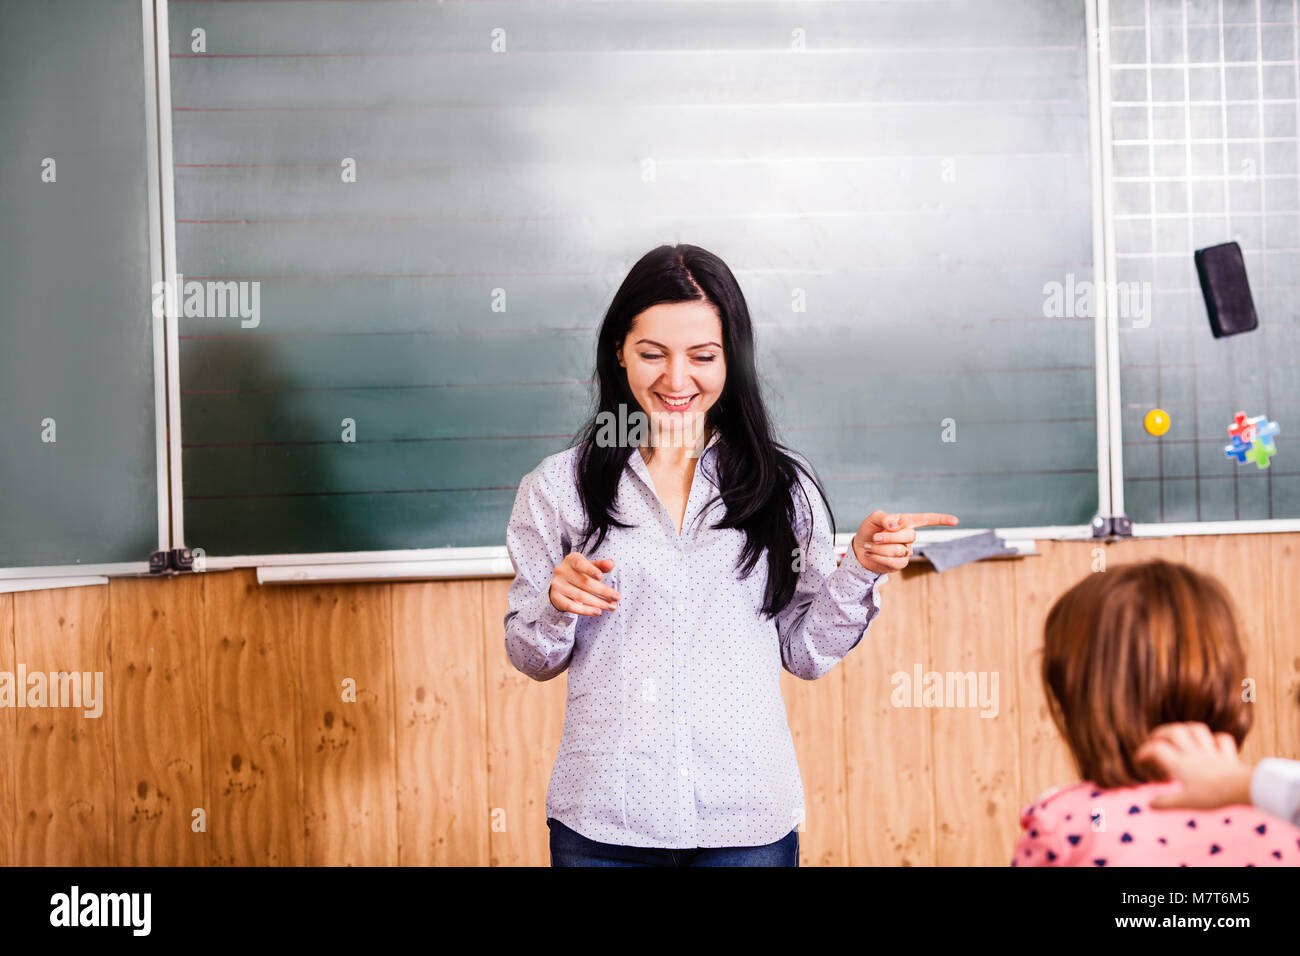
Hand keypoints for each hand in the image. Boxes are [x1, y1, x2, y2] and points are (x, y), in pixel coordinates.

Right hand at [548, 553, 619, 616]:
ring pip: (580, 596)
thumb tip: (611, 563)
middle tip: (617, 597)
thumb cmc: (579, 573)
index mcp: (571, 560)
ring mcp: (557, 585)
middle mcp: (562, 571)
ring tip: (611, 606)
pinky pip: (571, 607)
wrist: (560, 583)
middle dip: (603, 591)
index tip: (600, 576)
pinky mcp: (556, 598)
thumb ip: (600, 565)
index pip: (580, 564)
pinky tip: (598, 612)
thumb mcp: (588, 566)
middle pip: (585, 583)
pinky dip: (586, 610)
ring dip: (598, 603)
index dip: (590, 570)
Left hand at [851, 510, 958, 574]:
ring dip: (881, 548)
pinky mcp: (900, 564)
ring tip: (869, 545)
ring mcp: (907, 551)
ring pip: (900, 550)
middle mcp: (909, 537)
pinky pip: (895, 561)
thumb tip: (896, 525)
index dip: (941, 520)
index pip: (927, 519)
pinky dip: (880, 557)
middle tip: (875, 537)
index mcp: (906, 522)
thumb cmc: (870, 530)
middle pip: (910, 535)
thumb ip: (885, 518)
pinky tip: (871, 553)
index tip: (955, 521)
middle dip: (890, 536)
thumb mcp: (873, 519)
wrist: (860, 548)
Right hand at [1135, 722, 1253, 809]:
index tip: (1140, 758)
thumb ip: (1165, 803)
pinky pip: (1222, 739)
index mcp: (1180, 764)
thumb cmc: (1211, 795)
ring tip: (1180, 734)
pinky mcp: (1227, 755)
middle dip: (1161, 732)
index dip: (1145, 751)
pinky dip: (1216, 738)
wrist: (1240, 788)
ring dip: (1186, 728)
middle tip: (1154, 739)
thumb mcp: (1184, 802)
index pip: (1157, 749)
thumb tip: (1149, 804)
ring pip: (1197, 729)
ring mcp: (1211, 752)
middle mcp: (1193, 753)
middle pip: (1174, 731)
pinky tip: (1212, 743)